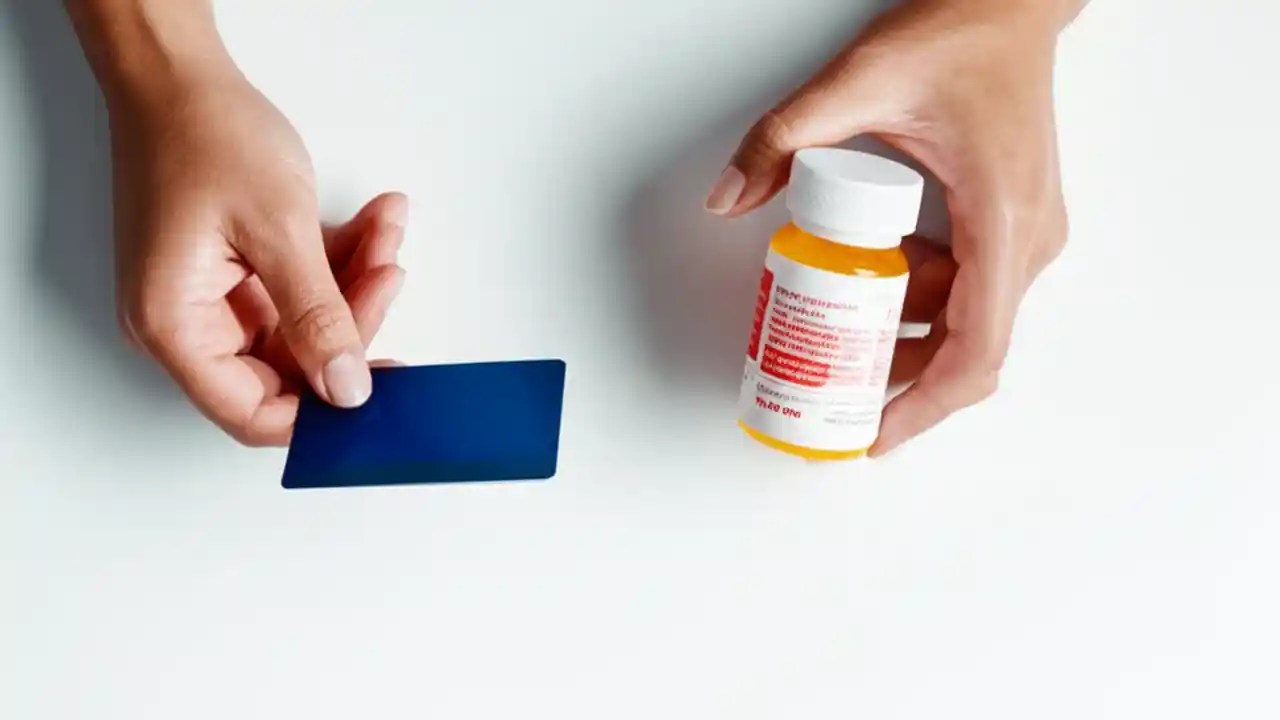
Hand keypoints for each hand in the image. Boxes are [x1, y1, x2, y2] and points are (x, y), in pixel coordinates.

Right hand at [110, 69, 406, 445]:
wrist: (179, 73)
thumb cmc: (204, 133)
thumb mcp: (278, 229)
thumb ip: (318, 317)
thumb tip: (347, 388)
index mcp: (175, 325)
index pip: (251, 412)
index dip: (319, 410)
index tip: (377, 381)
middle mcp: (186, 322)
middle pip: (288, 367)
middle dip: (352, 321)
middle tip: (390, 275)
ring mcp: (212, 297)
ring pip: (304, 323)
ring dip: (355, 282)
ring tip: (385, 233)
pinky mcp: (236, 271)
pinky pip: (299, 288)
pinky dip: (339, 260)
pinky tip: (372, 224)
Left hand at [705, 0, 1071, 455]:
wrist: (1009, 2)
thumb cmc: (961, 34)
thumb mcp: (860, 80)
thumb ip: (782, 137)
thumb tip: (727, 197)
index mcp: (1003, 217)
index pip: (974, 347)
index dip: (924, 406)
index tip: (877, 433)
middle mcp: (1027, 238)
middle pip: (968, 349)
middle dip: (899, 380)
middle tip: (834, 394)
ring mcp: (1025, 235)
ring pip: (964, 321)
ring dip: (902, 336)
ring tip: (836, 333)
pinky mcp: (1010, 225)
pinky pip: (966, 289)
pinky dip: (915, 300)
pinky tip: (869, 280)